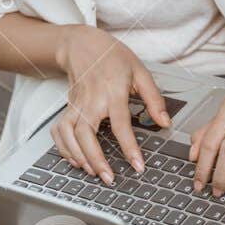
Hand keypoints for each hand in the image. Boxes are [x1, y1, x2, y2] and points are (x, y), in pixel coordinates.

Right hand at [51, 26, 170, 183]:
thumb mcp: (141, 72)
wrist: (83, 45)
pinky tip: (75, 159)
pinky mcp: (67, 108)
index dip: (129, 147)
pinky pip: (59, 131)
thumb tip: (165, 122)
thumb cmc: (113, 57)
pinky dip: (63, 148)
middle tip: (109, 178)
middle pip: (87, 134)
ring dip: (79, 157)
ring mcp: (76, 105)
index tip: (137, 165)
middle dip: (96, 160)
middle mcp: (91, 100)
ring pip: (70, 135)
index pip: (121, 124)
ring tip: (93, 173)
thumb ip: (154, 99)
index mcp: (113, 91)